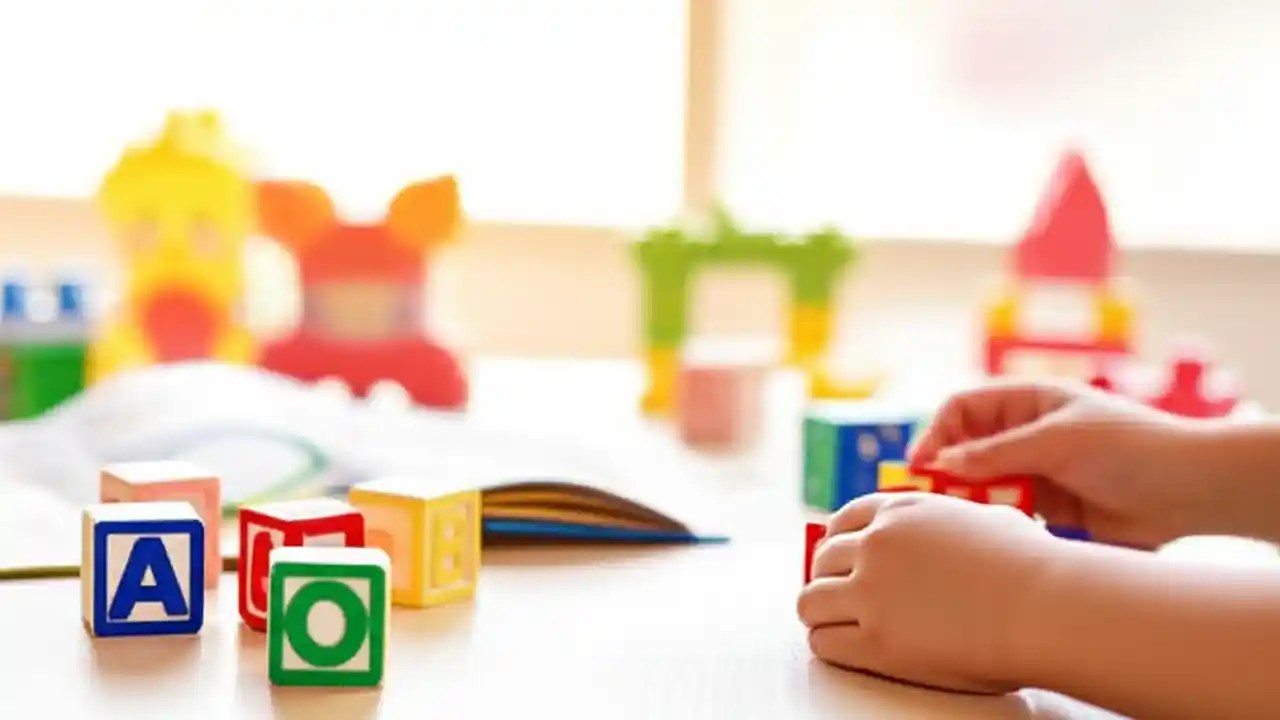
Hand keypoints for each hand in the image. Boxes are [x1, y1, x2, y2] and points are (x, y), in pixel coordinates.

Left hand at [798, 493, 1063, 693]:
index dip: (836, 544)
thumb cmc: (1033, 566)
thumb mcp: (988, 517)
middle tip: (837, 598)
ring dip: (820, 614)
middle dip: (828, 580)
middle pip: (822, 561)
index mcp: (901, 511)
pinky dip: (828, 645)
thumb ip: (956, 520)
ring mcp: (871, 590)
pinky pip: (824, 642)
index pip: (843, 521)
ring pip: (810, 601)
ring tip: (835, 625)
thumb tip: (963, 526)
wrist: (1045, 605)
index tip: (836, 560)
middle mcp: (877, 544)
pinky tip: (844, 648)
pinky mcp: (875, 639)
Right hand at [908, 379, 1204, 548]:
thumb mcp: (1057, 440)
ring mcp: (1035, 472)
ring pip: (981, 486)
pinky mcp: (1048, 510)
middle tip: (930, 500)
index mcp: (1026, 401)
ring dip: (969, 501)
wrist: (1189, 491)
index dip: (936, 433)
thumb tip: (941, 465)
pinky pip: (1006, 515)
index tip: (922, 466)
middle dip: (945, 473)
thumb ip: (997, 454)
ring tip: (964, 520)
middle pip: (964, 450)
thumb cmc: (1128, 447)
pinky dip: (994, 524)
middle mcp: (1025, 434)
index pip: (962, 409)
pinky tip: (995, 534)